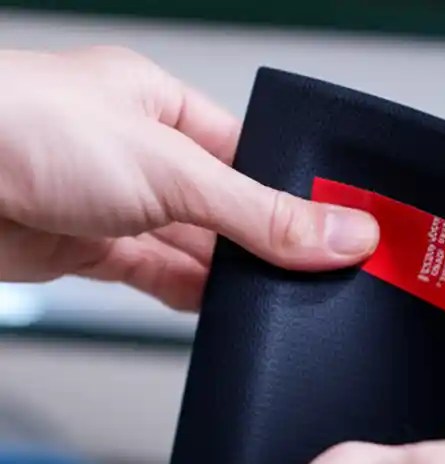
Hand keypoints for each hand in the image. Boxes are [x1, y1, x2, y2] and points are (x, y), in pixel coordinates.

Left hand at [0, 46, 378, 309]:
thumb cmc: (18, 128)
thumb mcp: (174, 173)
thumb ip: (263, 214)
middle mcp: (135, 149)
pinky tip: (217, 310)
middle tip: (316, 275)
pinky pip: (150, 274)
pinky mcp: (80, 247)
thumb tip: (344, 233)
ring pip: (189, 246)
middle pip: (225, 206)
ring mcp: (107, 200)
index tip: (343, 233)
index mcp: (160, 103)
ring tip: (273, 299)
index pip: (252, 154)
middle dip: (262, 243)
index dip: (297, 193)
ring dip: (224, 275)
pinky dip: (185, 295)